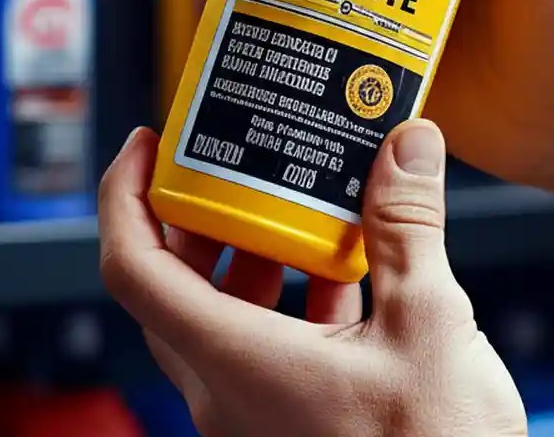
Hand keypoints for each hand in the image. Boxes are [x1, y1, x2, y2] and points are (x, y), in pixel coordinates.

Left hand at [99, 121, 526, 436]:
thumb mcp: (429, 323)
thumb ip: (408, 226)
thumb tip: (407, 145)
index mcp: (236, 362)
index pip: (133, 268)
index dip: (124, 196)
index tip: (147, 145)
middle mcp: (227, 393)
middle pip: (172, 287)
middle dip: (198, 216)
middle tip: (233, 164)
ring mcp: (255, 416)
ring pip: (220, 319)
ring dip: (249, 257)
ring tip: (296, 208)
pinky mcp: (287, 426)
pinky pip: (263, 349)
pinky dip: (289, 301)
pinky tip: (346, 271)